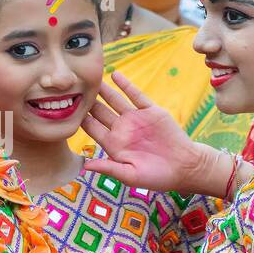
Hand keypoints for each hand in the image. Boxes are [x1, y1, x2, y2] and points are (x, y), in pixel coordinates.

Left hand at [81, 71, 213, 192]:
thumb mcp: (130, 176)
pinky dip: (126, 85)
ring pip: (115, 100)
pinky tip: (115, 75)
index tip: (67, 110)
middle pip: (100, 112)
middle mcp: (122, 129)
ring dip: (103, 90)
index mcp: (114, 145)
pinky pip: (136, 95)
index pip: (92, 129)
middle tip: (74, 88)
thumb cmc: (157, 177)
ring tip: (91, 78)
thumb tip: (84, 166)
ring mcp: (136, 119)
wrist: (186, 167)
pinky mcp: (151, 111)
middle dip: (87, 101)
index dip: (80, 120)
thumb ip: (108, 168)